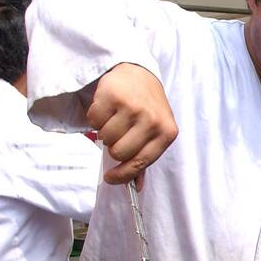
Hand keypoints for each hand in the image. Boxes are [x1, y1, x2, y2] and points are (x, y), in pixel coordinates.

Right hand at [86, 63, 178, 184]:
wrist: (139, 73)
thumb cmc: (147, 108)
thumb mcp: (154, 132)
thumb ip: (145, 158)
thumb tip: (137, 187)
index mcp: (167, 133)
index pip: (140, 163)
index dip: (122, 175)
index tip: (110, 178)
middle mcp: (152, 120)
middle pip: (119, 153)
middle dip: (114, 148)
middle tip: (118, 135)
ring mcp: (132, 106)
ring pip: (105, 138)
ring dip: (105, 132)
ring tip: (114, 120)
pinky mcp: (113, 95)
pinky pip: (94, 120)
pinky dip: (95, 119)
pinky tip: (107, 110)